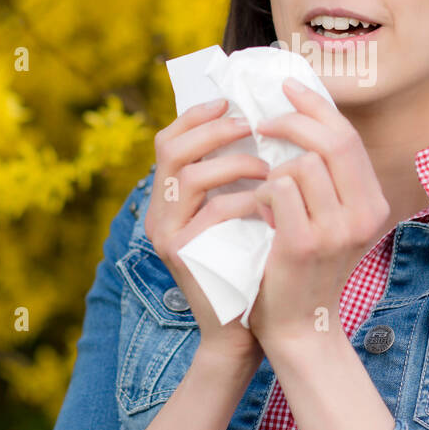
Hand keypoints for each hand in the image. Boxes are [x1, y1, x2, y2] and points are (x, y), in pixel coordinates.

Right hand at [145, 97, 270, 365]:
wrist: (240, 328)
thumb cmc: (247, 265)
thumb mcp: (237, 214)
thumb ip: (234, 178)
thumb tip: (257, 123)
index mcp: (168, 199)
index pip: (168, 142)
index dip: (196, 116)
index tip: (228, 101)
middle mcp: (158, 214)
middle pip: (170, 150)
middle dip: (212, 130)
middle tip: (248, 124)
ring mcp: (166, 235)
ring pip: (189, 176)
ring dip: (232, 162)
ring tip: (266, 165)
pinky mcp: (182, 255)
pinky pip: (213, 211)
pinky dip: (245, 198)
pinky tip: (270, 198)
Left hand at [245, 79, 390, 350]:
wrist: (298, 327)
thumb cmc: (304, 268)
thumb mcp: (332, 220)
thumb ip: (328, 177)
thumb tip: (304, 117)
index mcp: (373, 204)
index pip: (347, 137)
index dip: (317, 106)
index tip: (288, 88)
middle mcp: (364, 214)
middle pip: (330, 141)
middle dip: (291, 122)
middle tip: (261, 122)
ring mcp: (337, 230)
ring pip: (299, 164)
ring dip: (271, 170)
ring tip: (263, 192)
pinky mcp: (304, 243)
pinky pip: (276, 189)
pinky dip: (260, 194)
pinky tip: (257, 214)